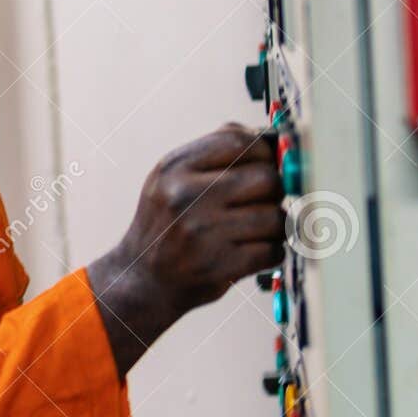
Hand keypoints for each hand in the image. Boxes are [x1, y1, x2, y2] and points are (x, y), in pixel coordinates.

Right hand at [86, 124, 285, 373]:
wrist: (141, 278)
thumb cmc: (166, 224)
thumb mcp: (171, 178)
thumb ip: (212, 153)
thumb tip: (268, 137)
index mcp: (174, 168)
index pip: (239, 142)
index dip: (264, 150)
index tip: (266, 163)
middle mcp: (185, 196)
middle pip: (267, 178)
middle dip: (273, 190)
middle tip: (263, 200)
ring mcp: (202, 232)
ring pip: (276, 217)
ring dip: (274, 225)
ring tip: (256, 229)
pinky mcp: (219, 266)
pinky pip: (273, 250)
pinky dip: (270, 252)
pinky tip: (252, 251)